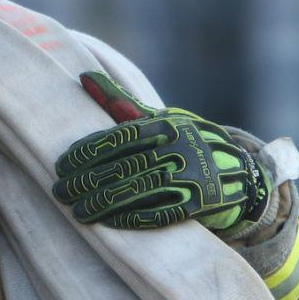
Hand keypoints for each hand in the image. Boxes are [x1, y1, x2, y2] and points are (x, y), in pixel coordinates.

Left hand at [52, 71, 269, 233]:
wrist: (238, 171)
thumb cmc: (186, 142)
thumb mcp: (160, 118)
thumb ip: (121, 103)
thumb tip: (84, 77)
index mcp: (166, 124)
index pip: (119, 138)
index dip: (88, 152)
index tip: (62, 165)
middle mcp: (178, 147)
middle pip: (125, 166)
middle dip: (88, 181)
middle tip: (60, 192)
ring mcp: (191, 176)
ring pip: (140, 190)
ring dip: (105, 203)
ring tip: (78, 212)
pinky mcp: (199, 203)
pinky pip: (161, 213)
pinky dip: (133, 218)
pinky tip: (109, 223)